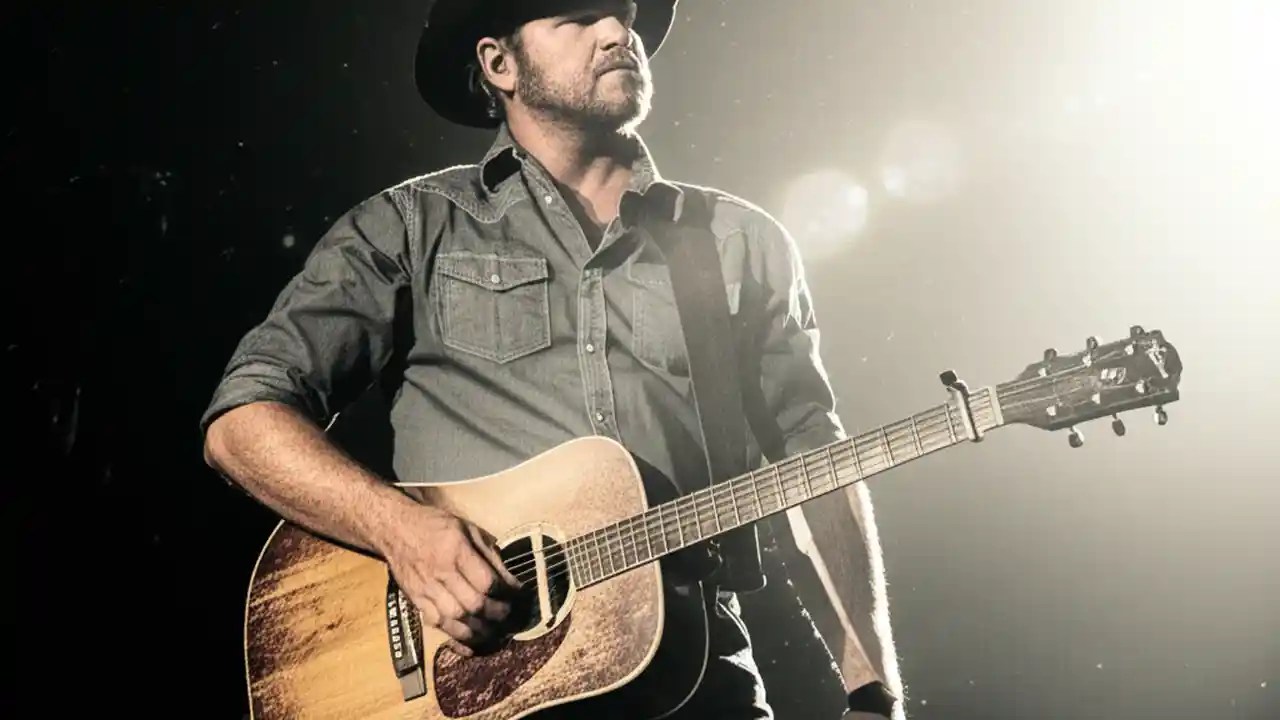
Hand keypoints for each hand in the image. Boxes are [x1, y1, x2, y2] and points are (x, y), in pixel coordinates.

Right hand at [379, 504, 521, 656]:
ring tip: (494, 630)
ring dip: (479, 630)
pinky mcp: (416, 600)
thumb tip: (508, 578)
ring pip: (456, 619)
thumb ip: (488, 553)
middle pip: (473, 604)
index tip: (519, 593)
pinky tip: (470, 641)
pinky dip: (455, 636)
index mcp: (456, 551)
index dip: (507, 592)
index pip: (487, 581)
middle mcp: (441, 573)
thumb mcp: (467, 528)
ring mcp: (427, 589)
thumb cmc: (434, 525)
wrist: (395, 529)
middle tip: (509, 615)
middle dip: (496, 614)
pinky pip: (437, 624)